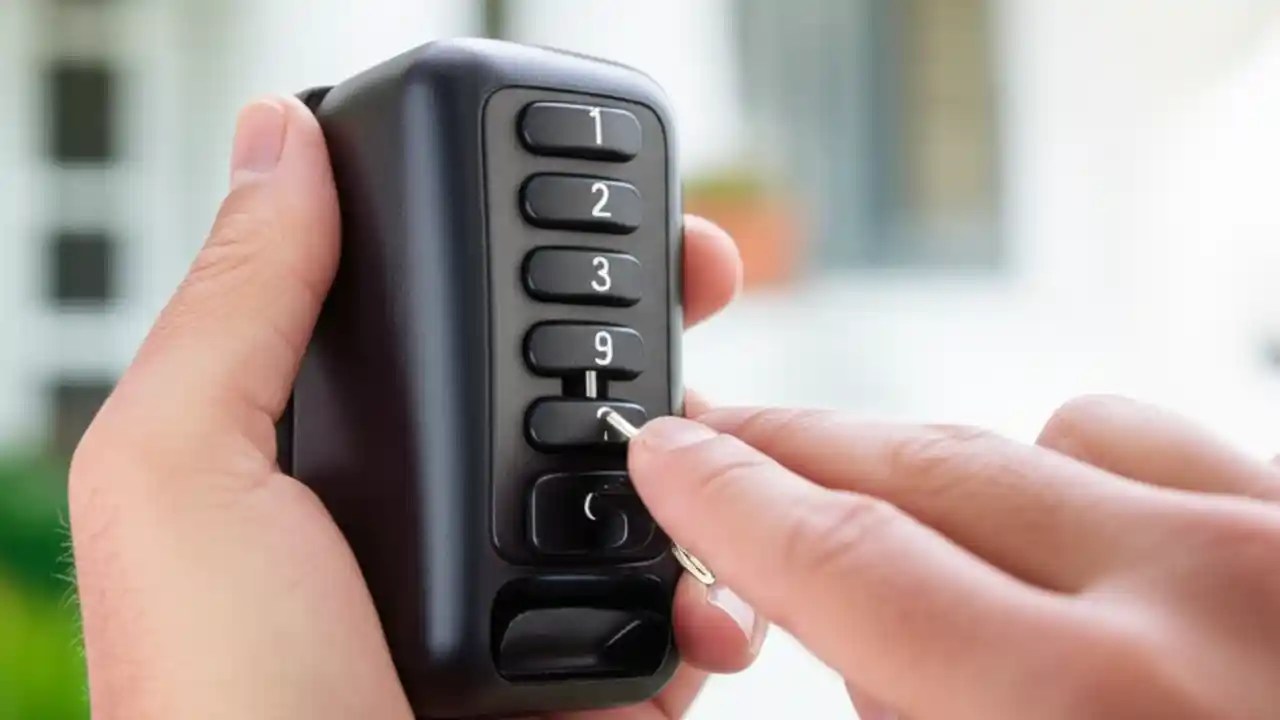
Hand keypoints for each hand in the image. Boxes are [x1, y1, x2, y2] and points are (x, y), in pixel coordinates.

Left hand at [68, 97, 761, 718]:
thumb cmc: (216, 706)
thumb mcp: (181, 479)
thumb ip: (238, 308)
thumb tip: (277, 140)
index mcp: (340, 444)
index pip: (451, 306)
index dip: (525, 238)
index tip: (608, 198)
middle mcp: (430, 511)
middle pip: (566, 385)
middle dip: (649, 331)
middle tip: (712, 293)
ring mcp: (514, 596)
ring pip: (641, 491)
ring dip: (701, 464)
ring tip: (735, 456)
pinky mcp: (578, 678)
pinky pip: (670, 609)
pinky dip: (707, 598)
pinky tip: (707, 603)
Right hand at [628, 397, 1279, 718]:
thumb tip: (859, 655)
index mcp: (1084, 718)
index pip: (843, 556)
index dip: (728, 494)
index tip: (670, 452)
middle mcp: (1199, 603)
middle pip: (927, 462)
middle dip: (802, 447)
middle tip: (727, 440)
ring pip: (1051, 442)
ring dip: (959, 486)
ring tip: (926, 557)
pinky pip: (1170, 451)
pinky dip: (1091, 483)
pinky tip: (1085, 557)